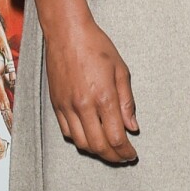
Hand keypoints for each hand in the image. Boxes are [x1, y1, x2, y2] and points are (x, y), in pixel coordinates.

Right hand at [43, 12, 138, 163]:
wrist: (67, 33)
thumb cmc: (97, 46)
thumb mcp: (121, 70)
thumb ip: (127, 102)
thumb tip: (133, 127)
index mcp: (104, 97)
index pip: (116, 137)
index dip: (126, 151)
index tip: (132, 154)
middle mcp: (84, 106)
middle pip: (99, 146)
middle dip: (113, 157)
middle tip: (123, 157)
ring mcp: (67, 106)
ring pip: (81, 143)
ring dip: (96, 151)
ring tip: (108, 150)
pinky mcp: (56, 104)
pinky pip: (66, 132)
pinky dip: (79, 140)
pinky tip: (90, 137)